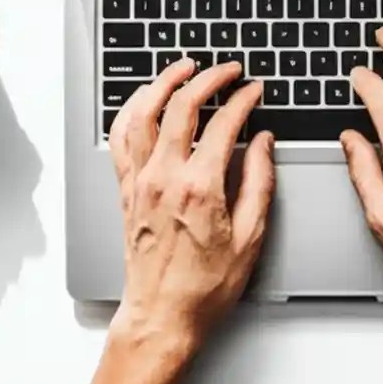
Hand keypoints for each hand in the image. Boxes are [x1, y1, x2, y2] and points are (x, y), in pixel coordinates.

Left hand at [91, 59, 272, 383]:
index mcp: (199, 188)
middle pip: (181, 106)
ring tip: (183, 68)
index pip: (223, 124)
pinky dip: (132, 110)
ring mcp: (139, 182)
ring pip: (142, 113)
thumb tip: (262, 144)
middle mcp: (163, 178)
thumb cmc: (204, 287)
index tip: (254, 90)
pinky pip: (120, 138)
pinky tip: (144, 101)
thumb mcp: (250, 237)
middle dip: (208, 78)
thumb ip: (258, 182)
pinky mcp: (126, 190)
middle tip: (227, 70)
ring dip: (163, 83)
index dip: (242, 99)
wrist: (161, 315)